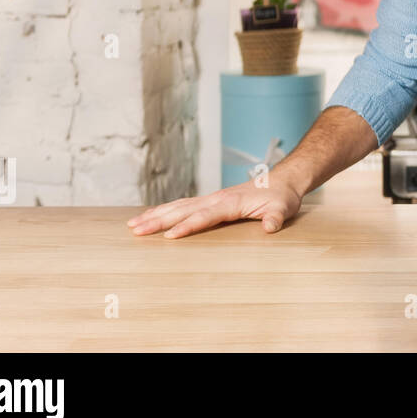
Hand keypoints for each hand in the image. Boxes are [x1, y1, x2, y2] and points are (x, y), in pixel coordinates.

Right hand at [127, 173, 302, 238]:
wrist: (283, 180)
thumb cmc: (282, 197)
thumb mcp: (283, 208)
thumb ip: (275, 218)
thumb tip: (270, 227)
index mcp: (230, 202)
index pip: (205, 216)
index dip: (188, 226)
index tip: (169, 236)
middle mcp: (216, 198)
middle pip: (183, 210)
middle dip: (159, 220)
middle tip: (136, 230)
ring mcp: (212, 199)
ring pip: (178, 206)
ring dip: (156, 215)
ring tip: (133, 224)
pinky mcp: (211, 201)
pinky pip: (183, 206)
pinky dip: (166, 210)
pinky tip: (152, 216)